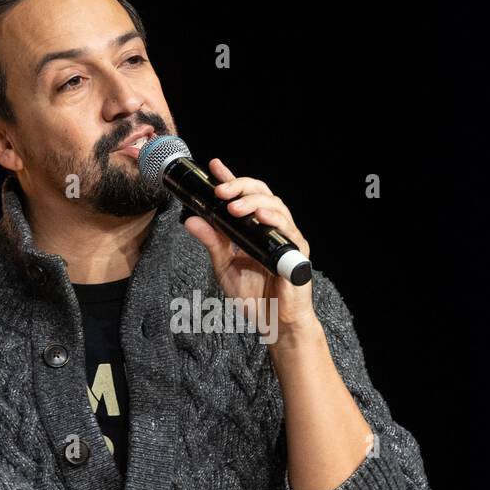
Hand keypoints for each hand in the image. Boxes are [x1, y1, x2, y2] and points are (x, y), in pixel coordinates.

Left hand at [182, 158, 317, 336]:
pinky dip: (274, 220)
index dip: (231, 178)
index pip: (243, 196)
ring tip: (234, 206)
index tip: (214, 167)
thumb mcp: (224, 267)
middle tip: (221, 191)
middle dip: (240, 186)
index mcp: (253, 228)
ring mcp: (286, 237)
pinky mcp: (298, 251)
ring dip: (253, 202)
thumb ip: (211, 242)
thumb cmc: (254, 296)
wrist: (273, 322)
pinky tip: (261, 217)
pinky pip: (289, 230)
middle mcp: (271, 227)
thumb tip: (191, 220)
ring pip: (275, 205)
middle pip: (262, 193)